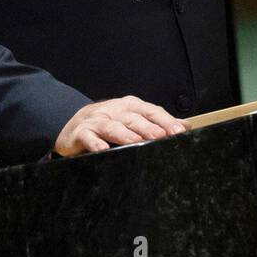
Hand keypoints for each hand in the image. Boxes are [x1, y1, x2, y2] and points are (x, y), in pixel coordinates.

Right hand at [53, 96, 190, 156]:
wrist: (72, 125)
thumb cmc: (108, 122)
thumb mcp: (132, 118)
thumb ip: (157, 122)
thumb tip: (185, 126)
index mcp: (130, 106)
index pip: (151, 111)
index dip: (166, 120)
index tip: (180, 131)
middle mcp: (115, 110)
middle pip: (134, 119)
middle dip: (149, 128)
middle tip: (162, 137)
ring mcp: (97, 120)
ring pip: (112, 126)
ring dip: (125, 134)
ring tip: (137, 142)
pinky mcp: (81, 132)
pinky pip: (88, 137)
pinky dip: (95, 143)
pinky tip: (102, 150)